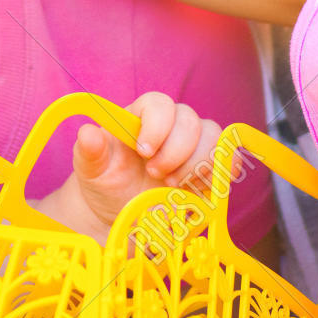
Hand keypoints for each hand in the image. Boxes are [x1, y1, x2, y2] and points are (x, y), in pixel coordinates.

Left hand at [37, 93, 220, 240]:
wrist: (120, 213)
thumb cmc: (105, 183)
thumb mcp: (91, 169)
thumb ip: (89, 151)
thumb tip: (88, 132)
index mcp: (141, 117)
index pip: (159, 103)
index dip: (157, 126)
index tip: (143, 152)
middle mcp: (171, 126)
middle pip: (190, 120)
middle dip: (176, 152)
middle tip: (155, 175)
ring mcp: (194, 146)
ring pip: (214, 137)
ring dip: (197, 164)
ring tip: (173, 185)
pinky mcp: (210, 169)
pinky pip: (229, 160)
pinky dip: (218, 174)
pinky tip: (195, 189)